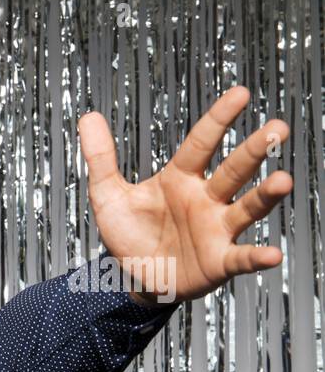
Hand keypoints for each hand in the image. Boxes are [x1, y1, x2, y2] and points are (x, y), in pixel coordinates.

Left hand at [77, 85, 291, 301]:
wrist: (133, 278)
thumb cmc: (129, 234)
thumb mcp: (108, 195)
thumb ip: (101, 158)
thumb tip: (87, 116)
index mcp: (181, 178)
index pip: (201, 143)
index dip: (218, 119)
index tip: (241, 93)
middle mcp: (205, 199)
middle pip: (233, 170)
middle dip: (254, 150)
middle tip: (278, 127)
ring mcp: (216, 229)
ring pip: (246, 207)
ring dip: (265, 195)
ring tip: (283, 180)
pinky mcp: (218, 261)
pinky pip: (240, 257)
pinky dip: (256, 258)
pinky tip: (272, 256)